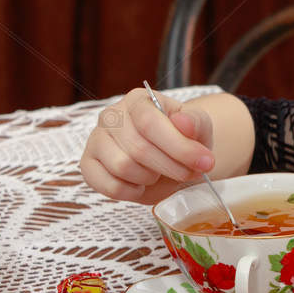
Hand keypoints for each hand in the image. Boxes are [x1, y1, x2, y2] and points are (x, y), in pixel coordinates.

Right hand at [79, 87, 215, 203]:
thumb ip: (195, 123)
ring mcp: (96, 140)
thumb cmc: (183, 138)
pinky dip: (132, 192)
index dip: (179, 147)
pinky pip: (109, 186)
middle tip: (188, 173)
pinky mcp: (88, 166)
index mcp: (137, 100)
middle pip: (138, 148)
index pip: (150, 123)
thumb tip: (182, 122)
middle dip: (171, 167)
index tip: (205, 162)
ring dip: (150, 178)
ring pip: (123, 167)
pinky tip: (142, 184)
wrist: (171, 156)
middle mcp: (111, 116)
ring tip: (160, 173)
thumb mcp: (199, 127)